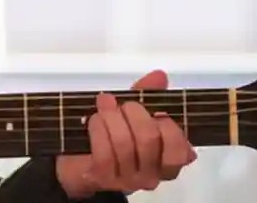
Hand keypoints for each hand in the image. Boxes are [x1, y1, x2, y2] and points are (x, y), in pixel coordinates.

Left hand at [55, 69, 196, 198]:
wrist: (77, 158)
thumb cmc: (112, 133)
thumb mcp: (131, 112)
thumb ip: (148, 94)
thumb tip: (160, 76)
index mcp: (168, 161)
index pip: (179, 146)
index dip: (166, 123)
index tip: (154, 111)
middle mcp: (153, 176)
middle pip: (149, 138)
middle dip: (133, 113)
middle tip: (122, 106)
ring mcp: (129, 181)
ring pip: (124, 144)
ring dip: (110, 118)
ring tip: (103, 107)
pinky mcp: (104, 180)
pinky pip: (105, 154)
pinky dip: (98, 130)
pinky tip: (93, 121)